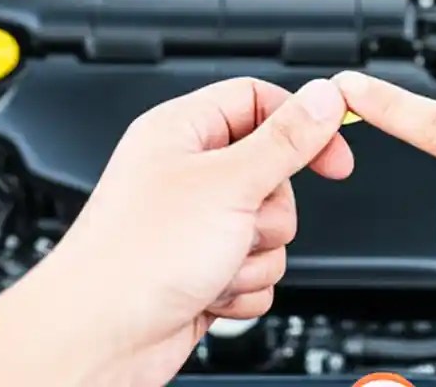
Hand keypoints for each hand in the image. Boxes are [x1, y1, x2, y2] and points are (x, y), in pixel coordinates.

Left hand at [28, 77, 351, 383]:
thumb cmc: (135, 255)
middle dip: (270, 212)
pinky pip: (257, 271)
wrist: (101, 337)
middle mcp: (188, 173)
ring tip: (214, 262)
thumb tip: (324, 97)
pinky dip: (242, 288)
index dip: (301, 124)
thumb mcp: (229, 184)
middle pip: (274, 174)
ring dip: (254, 256)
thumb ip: (285, 140)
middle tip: (241, 222)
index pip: (257, 101)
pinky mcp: (204, 269)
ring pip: (270, 230)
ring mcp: (196, 225)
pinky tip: (208, 291)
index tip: (334, 154)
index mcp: (182, 131)